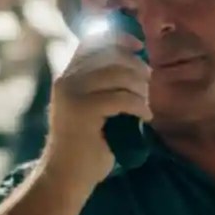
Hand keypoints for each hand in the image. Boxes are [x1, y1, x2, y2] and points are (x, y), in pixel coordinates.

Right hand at [38, 30, 151, 189]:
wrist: (66, 176)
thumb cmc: (86, 144)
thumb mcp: (92, 107)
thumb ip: (104, 85)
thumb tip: (138, 63)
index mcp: (68, 76)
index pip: (92, 41)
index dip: (119, 38)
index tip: (139, 46)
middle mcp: (67, 80)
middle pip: (111, 56)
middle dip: (136, 67)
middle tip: (148, 83)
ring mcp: (73, 94)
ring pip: (119, 75)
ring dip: (141, 88)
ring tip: (145, 104)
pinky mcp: (84, 111)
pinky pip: (123, 98)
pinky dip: (140, 106)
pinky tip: (145, 117)